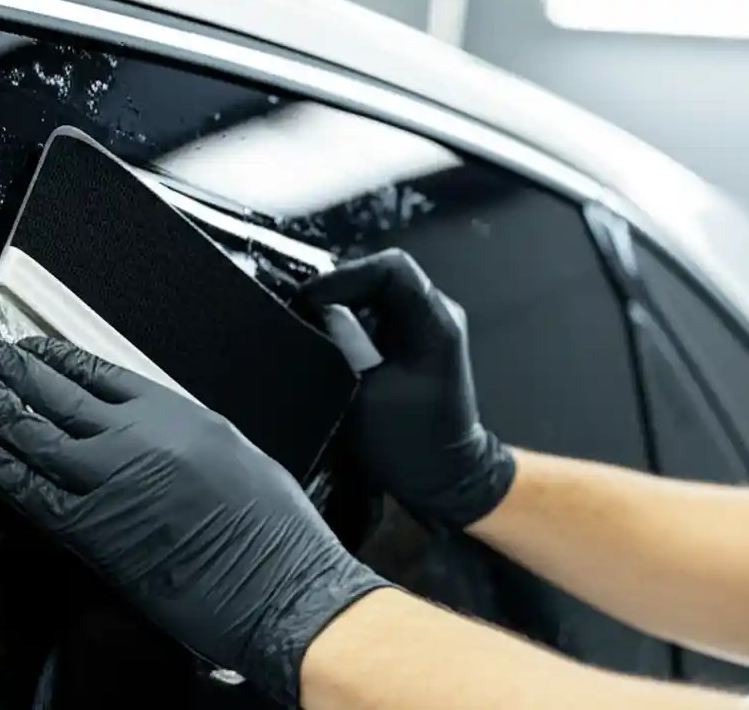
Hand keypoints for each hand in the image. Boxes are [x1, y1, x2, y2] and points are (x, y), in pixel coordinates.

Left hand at [0, 336, 388, 704]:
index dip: (56, 357)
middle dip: (15, 372)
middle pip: (56, 395)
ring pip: (36, 439)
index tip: (33, 348)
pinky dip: (11, 474)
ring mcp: (106, 486)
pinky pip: (37, 496)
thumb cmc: (270, 523)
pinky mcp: (93, 534)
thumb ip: (180, 430)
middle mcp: (132, 440)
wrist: (274, 584)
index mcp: (172, 412)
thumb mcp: (231, 448)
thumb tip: (146, 426)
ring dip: (1, 414)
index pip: (97, 372)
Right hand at [300, 249, 514, 528]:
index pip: (391, 269)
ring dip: (342, 305)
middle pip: (382, 276)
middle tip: (301, 310)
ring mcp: (427, 329)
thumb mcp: (365, 396)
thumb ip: (342, 345)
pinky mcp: (415, 344)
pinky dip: (350, 321)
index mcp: (435, 324)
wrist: (447, 479)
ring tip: (309, 323)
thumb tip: (315, 309)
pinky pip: (379, 315)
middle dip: (339, 288)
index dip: (345, 276)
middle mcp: (437, 316)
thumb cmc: (411, 444)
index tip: (309, 300)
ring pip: (378, 294)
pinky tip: (327, 339)